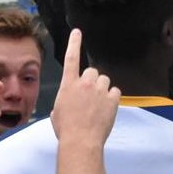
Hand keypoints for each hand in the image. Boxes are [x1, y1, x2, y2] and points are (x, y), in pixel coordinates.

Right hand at [48, 29, 118, 147]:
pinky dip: (112, 99)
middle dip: (92, 81)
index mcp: (68, 85)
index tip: (77, 32)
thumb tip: (67, 104)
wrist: (80, 141)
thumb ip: (63, 101)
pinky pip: (115, 92)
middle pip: (92, 71)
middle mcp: (85, 83)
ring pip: (105, 80)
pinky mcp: (112, 99)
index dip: (74, 43)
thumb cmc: (66, 130)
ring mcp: (99, 91)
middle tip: (90, 96)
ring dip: (103, 89)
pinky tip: (106, 109)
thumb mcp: (57, 112)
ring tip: (98, 105)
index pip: (71, 58)